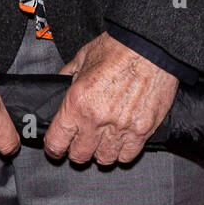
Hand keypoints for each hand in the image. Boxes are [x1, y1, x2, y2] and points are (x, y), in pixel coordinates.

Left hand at [43, 32, 178, 165]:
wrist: (150, 45)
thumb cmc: (118, 47)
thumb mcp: (83, 56)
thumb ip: (68, 75)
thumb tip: (59, 86)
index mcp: (77, 101)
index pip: (56, 142)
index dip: (53, 147)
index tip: (56, 147)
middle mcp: (97, 119)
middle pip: (80, 155)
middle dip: (77, 150)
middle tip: (82, 140)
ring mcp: (120, 127)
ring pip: (104, 159)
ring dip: (101, 151)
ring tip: (103, 139)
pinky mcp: (142, 130)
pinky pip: (128, 156)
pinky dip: (123, 151)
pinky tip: (121, 139)